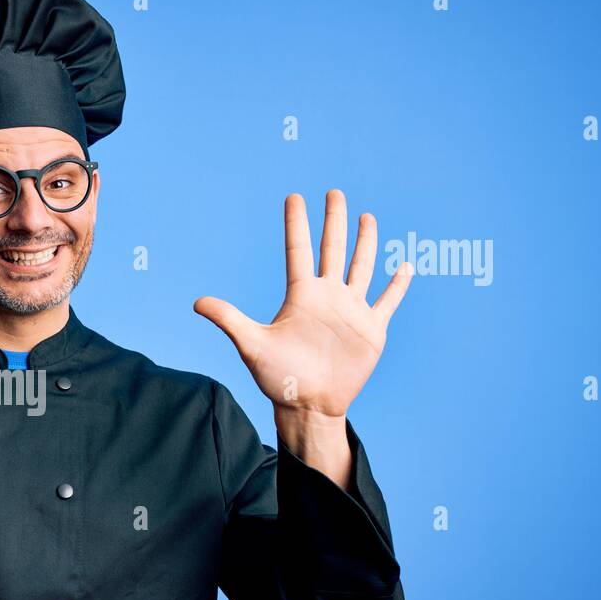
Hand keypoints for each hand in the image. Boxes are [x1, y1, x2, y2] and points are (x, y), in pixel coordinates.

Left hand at [193, 190, 411, 422]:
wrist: (308, 406)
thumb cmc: (277, 377)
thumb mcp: (251, 344)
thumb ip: (228, 319)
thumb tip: (195, 303)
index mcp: (301, 296)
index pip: (298, 250)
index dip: (296, 224)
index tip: (294, 197)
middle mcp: (327, 297)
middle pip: (332, 250)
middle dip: (334, 221)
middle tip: (334, 193)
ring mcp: (350, 311)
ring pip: (360, 268)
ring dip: (365, 243)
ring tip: (366, 217)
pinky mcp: (371, 329)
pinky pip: (387, 301)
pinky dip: (398, 285)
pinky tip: (405, 264)